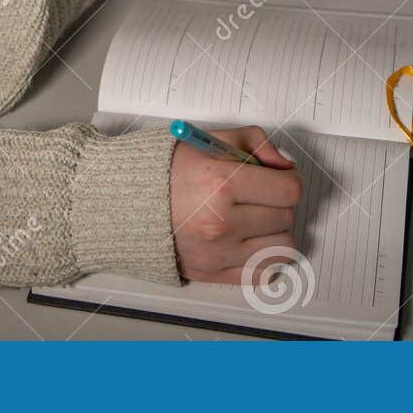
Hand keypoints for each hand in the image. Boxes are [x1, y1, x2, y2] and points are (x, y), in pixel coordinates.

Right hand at [169, 124, 301, 283]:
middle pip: (286, 216)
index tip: (279, 177)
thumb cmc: (165, 169)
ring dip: (275, 232)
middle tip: (257, 194)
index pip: (289, 190)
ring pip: (282, 247)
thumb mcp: (211, 139)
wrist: (123, 201)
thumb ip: (255, 142)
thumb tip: (284, 165)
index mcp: (222, 183)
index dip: (289, 179)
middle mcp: (221, 222)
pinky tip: (253, 242)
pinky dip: (266, 259)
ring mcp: (217, 252)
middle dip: (277, 202)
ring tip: (255, 219)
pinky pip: (263, 274)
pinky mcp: (211, 274)